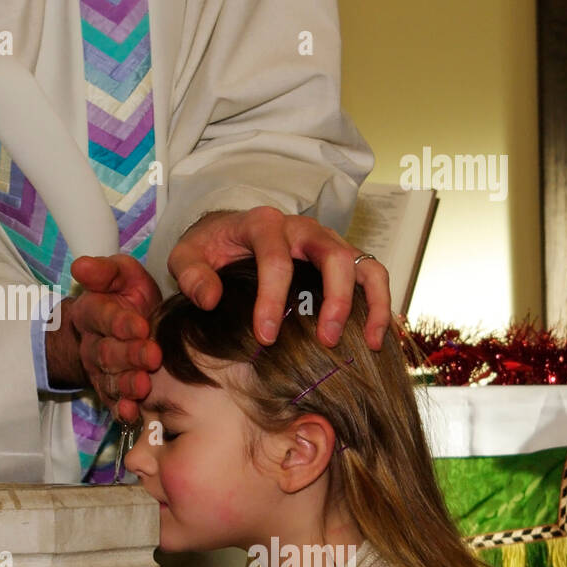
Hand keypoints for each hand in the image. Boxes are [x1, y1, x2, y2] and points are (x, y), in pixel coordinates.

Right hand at [46, 254, 162, 422]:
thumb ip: (105, 271)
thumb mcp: (121, 275)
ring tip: (143, 386)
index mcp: (92, 311)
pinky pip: (111, 403)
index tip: (140, 326)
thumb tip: (79, 266)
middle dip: (129, 355)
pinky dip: (120, 410)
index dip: (119, 323)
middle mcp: (92, 344)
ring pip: (109, 379)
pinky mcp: (109, 391)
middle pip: (106, 352)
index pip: (101, 316)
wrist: (127, 328)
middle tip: (152, 356)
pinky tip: (131, 414)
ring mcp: (99, 371)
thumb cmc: (128, 297)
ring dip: (125, 385)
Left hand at [167, 206, 396, 350]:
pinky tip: (377, 338)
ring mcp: (326, 241)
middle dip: (334, 299)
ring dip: (371, 302)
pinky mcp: (341, 258)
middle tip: (325, 340)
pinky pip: (372, 274)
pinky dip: (381, 304)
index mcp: (263, 224)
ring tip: (369, 342)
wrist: (228, 231)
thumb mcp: (186, 254)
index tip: (266, 336)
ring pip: (363, 263)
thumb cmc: (210, 246)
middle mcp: (302, 228)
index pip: (275, 259)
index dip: (272, 299)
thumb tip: (210, 299)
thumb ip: (190, 274)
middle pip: (333, 255)